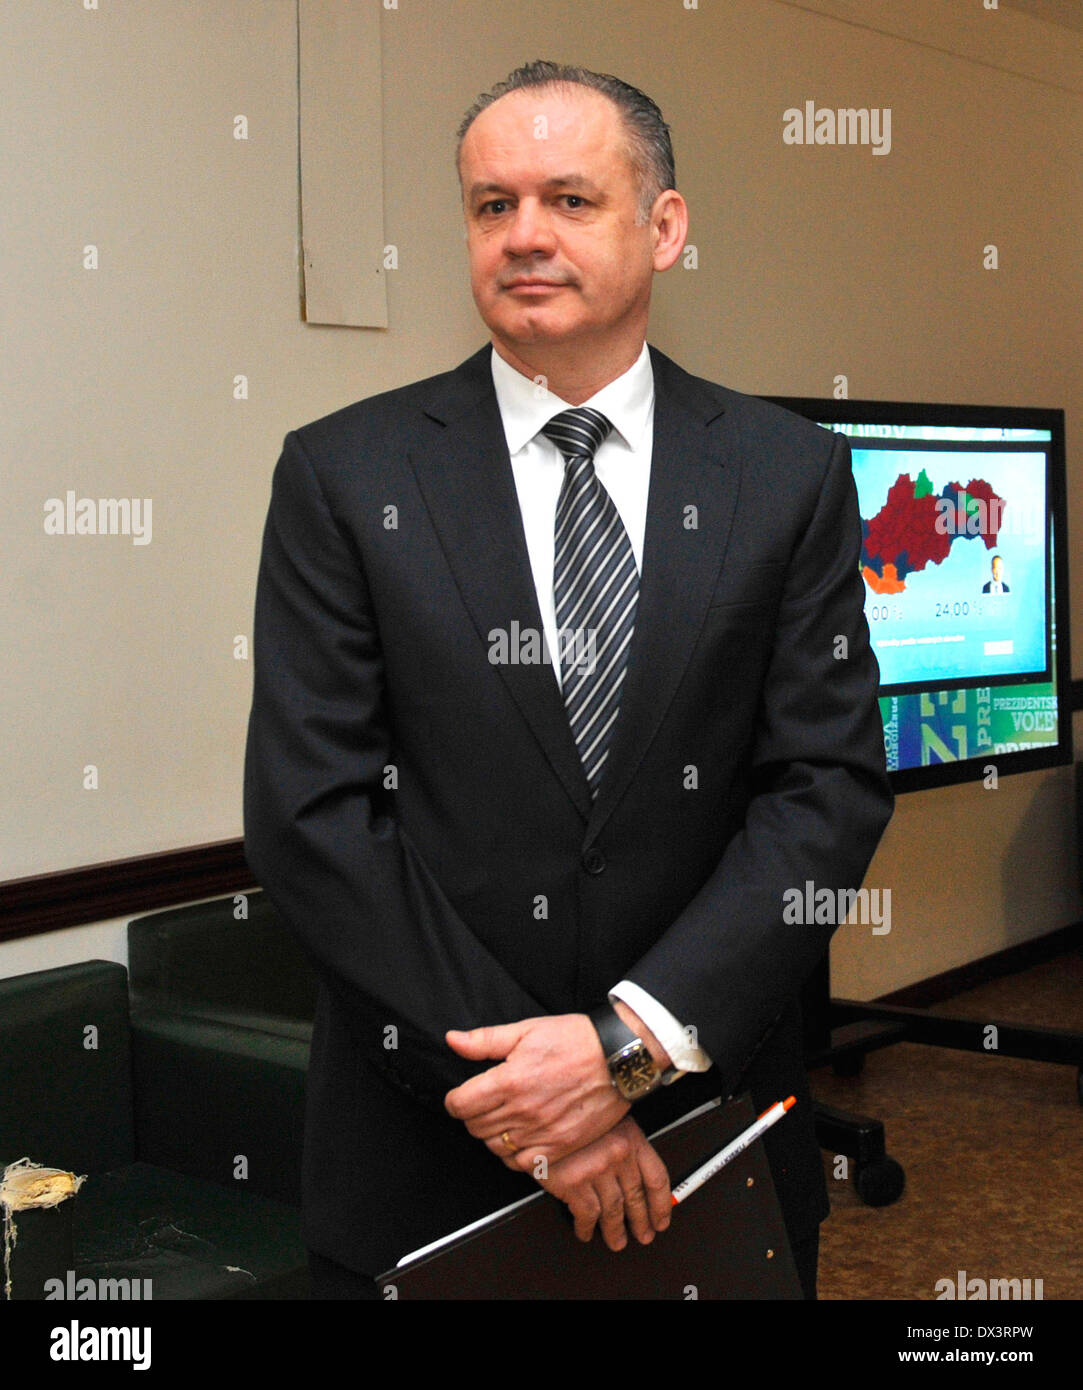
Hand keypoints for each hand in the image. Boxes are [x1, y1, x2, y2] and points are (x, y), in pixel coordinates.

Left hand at [444, 1013, 627, 1170]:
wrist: (617, 1058)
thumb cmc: (574, 1039)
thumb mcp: (526, 1030)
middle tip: (483, 1104)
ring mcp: (541, 1133)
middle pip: (475, 1127)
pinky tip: (519, 1138)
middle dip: (472, 1115)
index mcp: (509, 1081)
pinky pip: (522, 1164)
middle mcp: (522, 1111)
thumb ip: (485, 1040)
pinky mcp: (560, 1147)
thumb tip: (452, 1040)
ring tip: (502, 1119)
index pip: (460, 1105)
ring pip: (495, 1147)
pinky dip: (514, 1155)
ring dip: (492, 1135)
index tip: (461, 1096)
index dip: (455, 1100)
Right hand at [538, 1116, 671, 1251]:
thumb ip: (624, 1144)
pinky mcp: (573, 1183)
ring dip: (615, 1231)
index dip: (661, 1204)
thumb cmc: (574, 1112)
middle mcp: (618, 1156)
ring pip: (613, 1212)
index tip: (661, 1218)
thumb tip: (638, 1176)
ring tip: (617, 1240)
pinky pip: (586, 1215)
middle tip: (643, 1234)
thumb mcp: (607, 1118)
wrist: (542, 1109)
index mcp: (631, 1139)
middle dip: (641, 1222)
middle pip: (636, 1198)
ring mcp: (596, 1171)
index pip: (656, 1178)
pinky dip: (587, 1228)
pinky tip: (586, 1231)